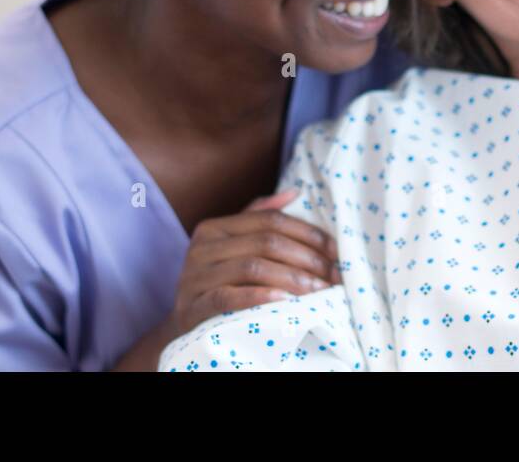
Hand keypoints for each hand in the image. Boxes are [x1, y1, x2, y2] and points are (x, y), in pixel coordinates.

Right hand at [167, 188, 341, 339]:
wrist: (182, 326)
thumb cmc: (218, 283)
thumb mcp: (233, 249)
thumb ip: (259, 219)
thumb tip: (293, 192)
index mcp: (214, 228)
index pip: (271, 221)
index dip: (308, 234)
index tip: (336, 252)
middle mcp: (202, 248)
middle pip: (266, 243)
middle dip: (308, 259)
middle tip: (334, 276)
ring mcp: (194, 277)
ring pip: (252, 267)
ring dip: (293, 279)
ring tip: (319, 292)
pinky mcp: (192, 308)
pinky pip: (228, 297)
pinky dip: (259, 296)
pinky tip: (284, 300)